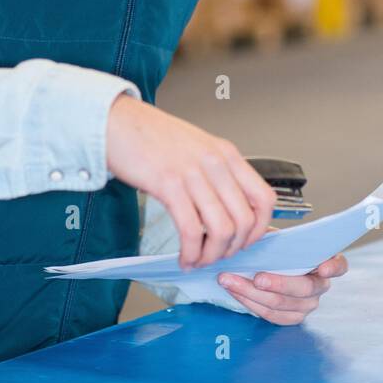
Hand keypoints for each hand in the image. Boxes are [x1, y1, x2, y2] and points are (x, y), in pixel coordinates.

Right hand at [106, 93, 276, 268]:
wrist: (118, 122)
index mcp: (227, 154)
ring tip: (198, 260)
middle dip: (233, 248)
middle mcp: (216, 163)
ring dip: (211, 255)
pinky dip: (190, 252)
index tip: (245, 241)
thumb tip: (229, 210)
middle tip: (217, 255)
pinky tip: (183, 257)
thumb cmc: (153, 137)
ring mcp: (193, 173)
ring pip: (221, 229)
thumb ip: (217, 174)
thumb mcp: (198, 148)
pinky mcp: (169, 184)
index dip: (260, 229)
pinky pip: (190, 230)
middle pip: (245, 220)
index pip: (264, 198)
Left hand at [217, 237, 348, 324]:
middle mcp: (320, 286)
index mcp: (324, 262)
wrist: (267, 267)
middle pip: (304, 289)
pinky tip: (235, 291)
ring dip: (253, 293)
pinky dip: (251, 303)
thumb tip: (258, 234)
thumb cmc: (276, 249)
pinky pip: (272, 316)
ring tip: (230, 281)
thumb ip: (276, 238)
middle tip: (257, 278)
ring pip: (282, 304)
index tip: (323, 267)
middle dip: (278, 283)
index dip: (333, 267)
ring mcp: (307, 305)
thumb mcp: (278, 238)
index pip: (339, 266)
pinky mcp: (292, 317)